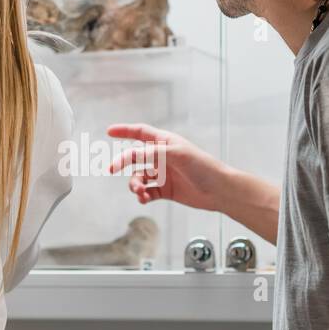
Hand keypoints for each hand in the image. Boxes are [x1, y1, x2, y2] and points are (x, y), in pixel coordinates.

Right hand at [106, 123, 229, 212]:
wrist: (219, 190)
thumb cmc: (202, 166)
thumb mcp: (176, 154)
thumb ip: (152, 153)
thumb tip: (131, 154)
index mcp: (165, 142)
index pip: (140, 133)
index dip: (124, 131)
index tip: (109, 131)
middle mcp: (162, 157)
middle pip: (135, 157)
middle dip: (123, 163)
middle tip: (112, 168)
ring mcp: (163, 174)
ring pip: (139, 177)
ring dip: (135, 184)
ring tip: (140, 191)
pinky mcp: (166, 190)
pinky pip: (147, 192)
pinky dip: (142, 196)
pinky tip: (144, 198)